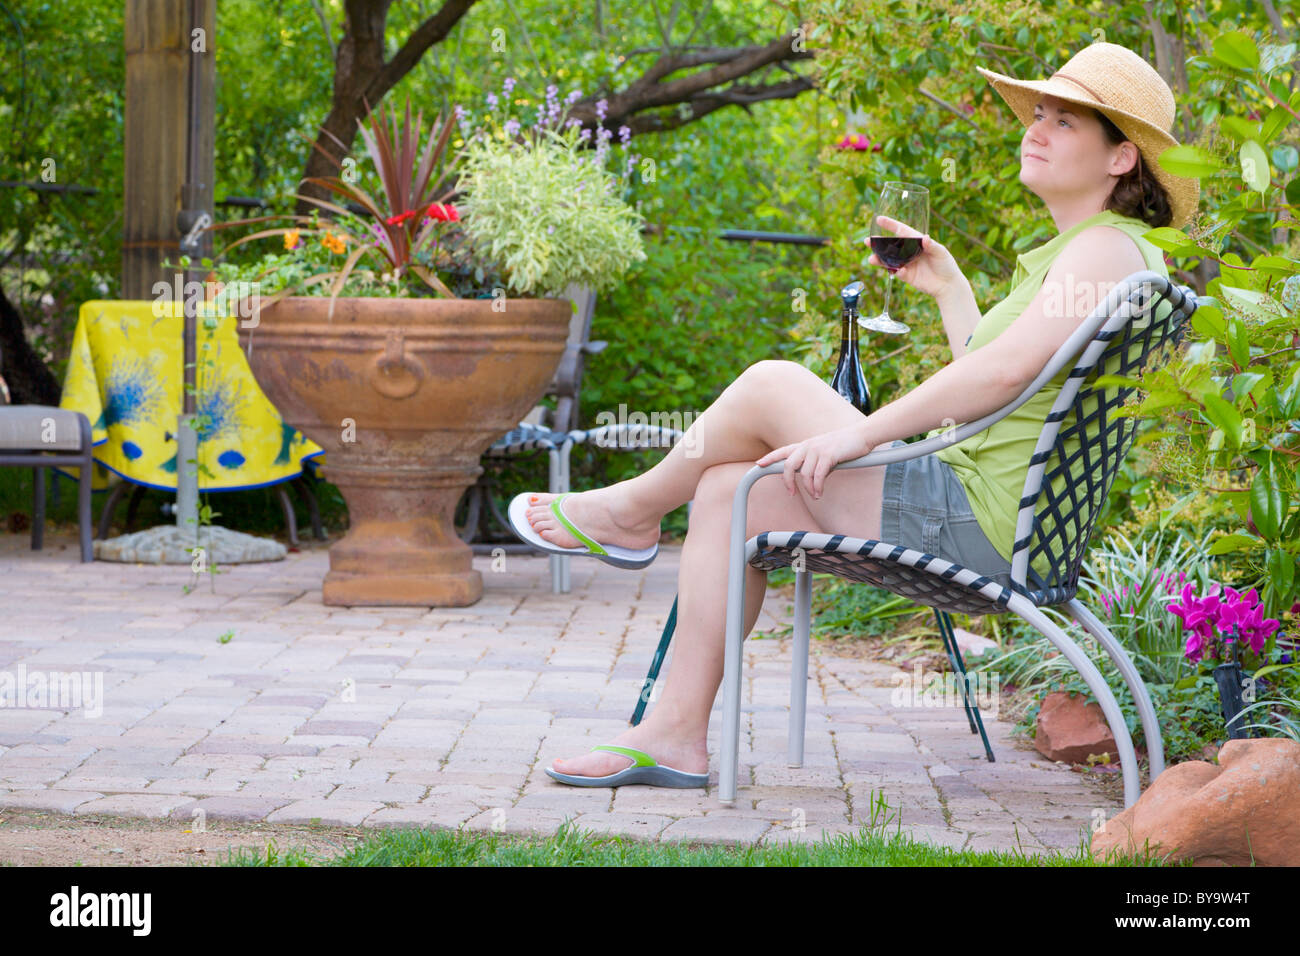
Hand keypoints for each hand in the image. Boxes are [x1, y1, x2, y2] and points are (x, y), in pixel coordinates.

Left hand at [755, 426, 876, 499]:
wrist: (861, 435)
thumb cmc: (844, 446)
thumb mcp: (825, 453)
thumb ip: (814, 464)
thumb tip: (810, 479)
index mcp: (805, 445)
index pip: (783, 451)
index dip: (770, 458)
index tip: (759, 464)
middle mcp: (808, 446)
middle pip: (788, 465)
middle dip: (787, 482)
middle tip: (792, 494)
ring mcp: (817, 449)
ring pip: (804, 474)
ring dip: (808, 489)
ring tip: (816, 495)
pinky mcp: (828, 455)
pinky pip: (818, 476)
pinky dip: (817, 487)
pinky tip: (819, 492)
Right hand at [866, 216, 963, 299]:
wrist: (948, 285)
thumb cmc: (946, 265)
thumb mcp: (941, 252)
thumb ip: (932, 245)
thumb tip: (925, 238)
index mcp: (917, 242)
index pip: (901, 231)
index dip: (890, 225)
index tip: (879, 219)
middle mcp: (909, 252)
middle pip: (891, 246)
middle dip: (879, 244)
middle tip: (868, 241)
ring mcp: (907, 264)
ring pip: (890, 260)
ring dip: (880, 259)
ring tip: (872, 259)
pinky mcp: (907, 276)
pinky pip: (898, 273)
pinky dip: (898, 271)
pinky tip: (901, 271)